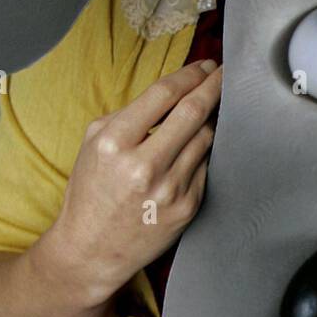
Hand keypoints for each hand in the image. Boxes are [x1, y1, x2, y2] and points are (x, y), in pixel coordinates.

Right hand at [40, 58, 223, 305]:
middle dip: (214, 86)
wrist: (92, 250)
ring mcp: (170, 188)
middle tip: (224, 73)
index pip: (163, 95)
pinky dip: (206, 150)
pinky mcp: (188, 207)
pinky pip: (207, 165)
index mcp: (114, 143)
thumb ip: (131, 114)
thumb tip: (176, 89)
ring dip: (213, 118)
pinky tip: (200, 144)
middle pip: (193, 111)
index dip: (189, 74)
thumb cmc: (92, 190)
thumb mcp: (94, 143)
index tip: (204, 65)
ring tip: (212, 107)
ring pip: (206, 137)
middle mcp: (144, 166)